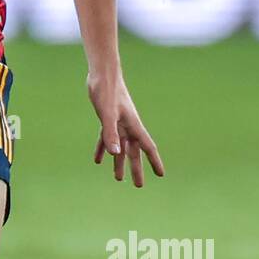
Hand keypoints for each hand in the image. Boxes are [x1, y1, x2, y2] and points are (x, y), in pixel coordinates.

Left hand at [88, 72, 163, 186]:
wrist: (102, 72)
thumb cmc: (107, 90)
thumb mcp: (107, 114)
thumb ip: (110, 134)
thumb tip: (115, 154)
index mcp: (133, 125)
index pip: (147, 147)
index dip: (154, 161)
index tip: (161, 174)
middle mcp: (128, 126)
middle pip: (134, 152)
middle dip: (136, 168)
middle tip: (138, 185)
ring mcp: (118, 122)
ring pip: (120, 147)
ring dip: (119, 162)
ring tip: (118, 178)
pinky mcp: (107, 118)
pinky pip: (107, 138)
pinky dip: (103, 148)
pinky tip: (98, 160)